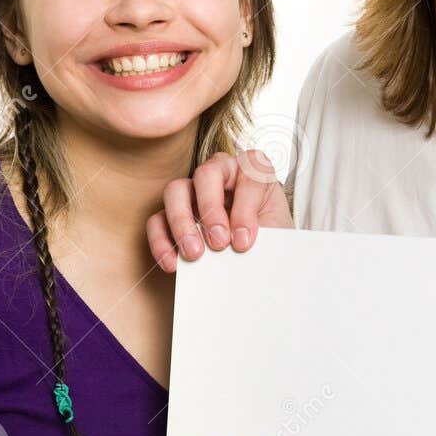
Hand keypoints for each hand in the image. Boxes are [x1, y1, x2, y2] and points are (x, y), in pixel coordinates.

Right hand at [147, 150, 293, 272]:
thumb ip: (265, 233)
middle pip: (206, 174)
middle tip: (219, 244)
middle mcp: (222, 174)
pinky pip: (157, 219)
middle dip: (211, 210)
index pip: (248, 175)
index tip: (244, 241)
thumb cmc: (273, 237)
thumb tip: (242, 247)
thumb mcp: (279, 233)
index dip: (245, 209)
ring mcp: (194, 191)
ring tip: (194, 254)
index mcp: (254, 171)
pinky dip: (162, 241)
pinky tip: (173, 263)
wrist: (262, 258)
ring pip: (175, 190)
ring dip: (182, 223)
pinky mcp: (173, 212)